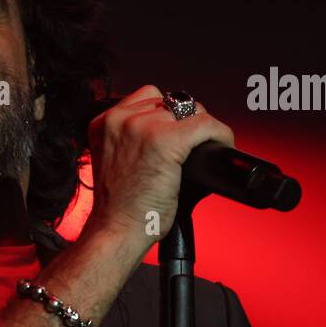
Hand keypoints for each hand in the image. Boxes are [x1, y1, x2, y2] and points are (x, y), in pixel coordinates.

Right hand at [84, 85, 235, 256]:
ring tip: (205, 151)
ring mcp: (142, 127)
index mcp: (104, 122)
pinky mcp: (165, 140)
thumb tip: (174, 134)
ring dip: (202, 129)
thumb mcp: (115, 161)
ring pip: (191, 111)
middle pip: (172, 102)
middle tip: (193, 148)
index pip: (149, 97)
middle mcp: (120, 119)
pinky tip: (221, 148)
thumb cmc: (118, 207)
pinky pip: (206, 125)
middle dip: (186, 123)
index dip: (169, 116)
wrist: (116, 230)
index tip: (178, 133)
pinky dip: (220, 135)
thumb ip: (133, 141)